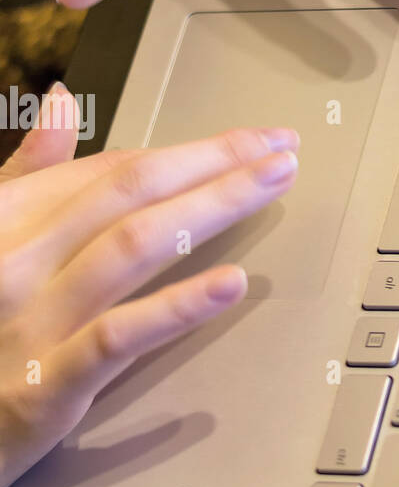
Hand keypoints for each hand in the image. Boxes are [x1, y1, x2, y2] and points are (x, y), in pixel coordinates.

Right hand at [0, 85, 298, 486]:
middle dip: (214, 161)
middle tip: (282, 146)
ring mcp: (29, 323)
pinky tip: (231, 285)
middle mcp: (14, 261)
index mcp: (4, 222)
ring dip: (212, 206)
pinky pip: (116, 336)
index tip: (250, 138)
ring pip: (132, 246)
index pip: (108, 172)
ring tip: (272, 184)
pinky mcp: (43, 386)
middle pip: (130, 193)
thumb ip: (24, 176)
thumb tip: (60, 100)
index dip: (187, 150)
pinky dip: (176, 307)